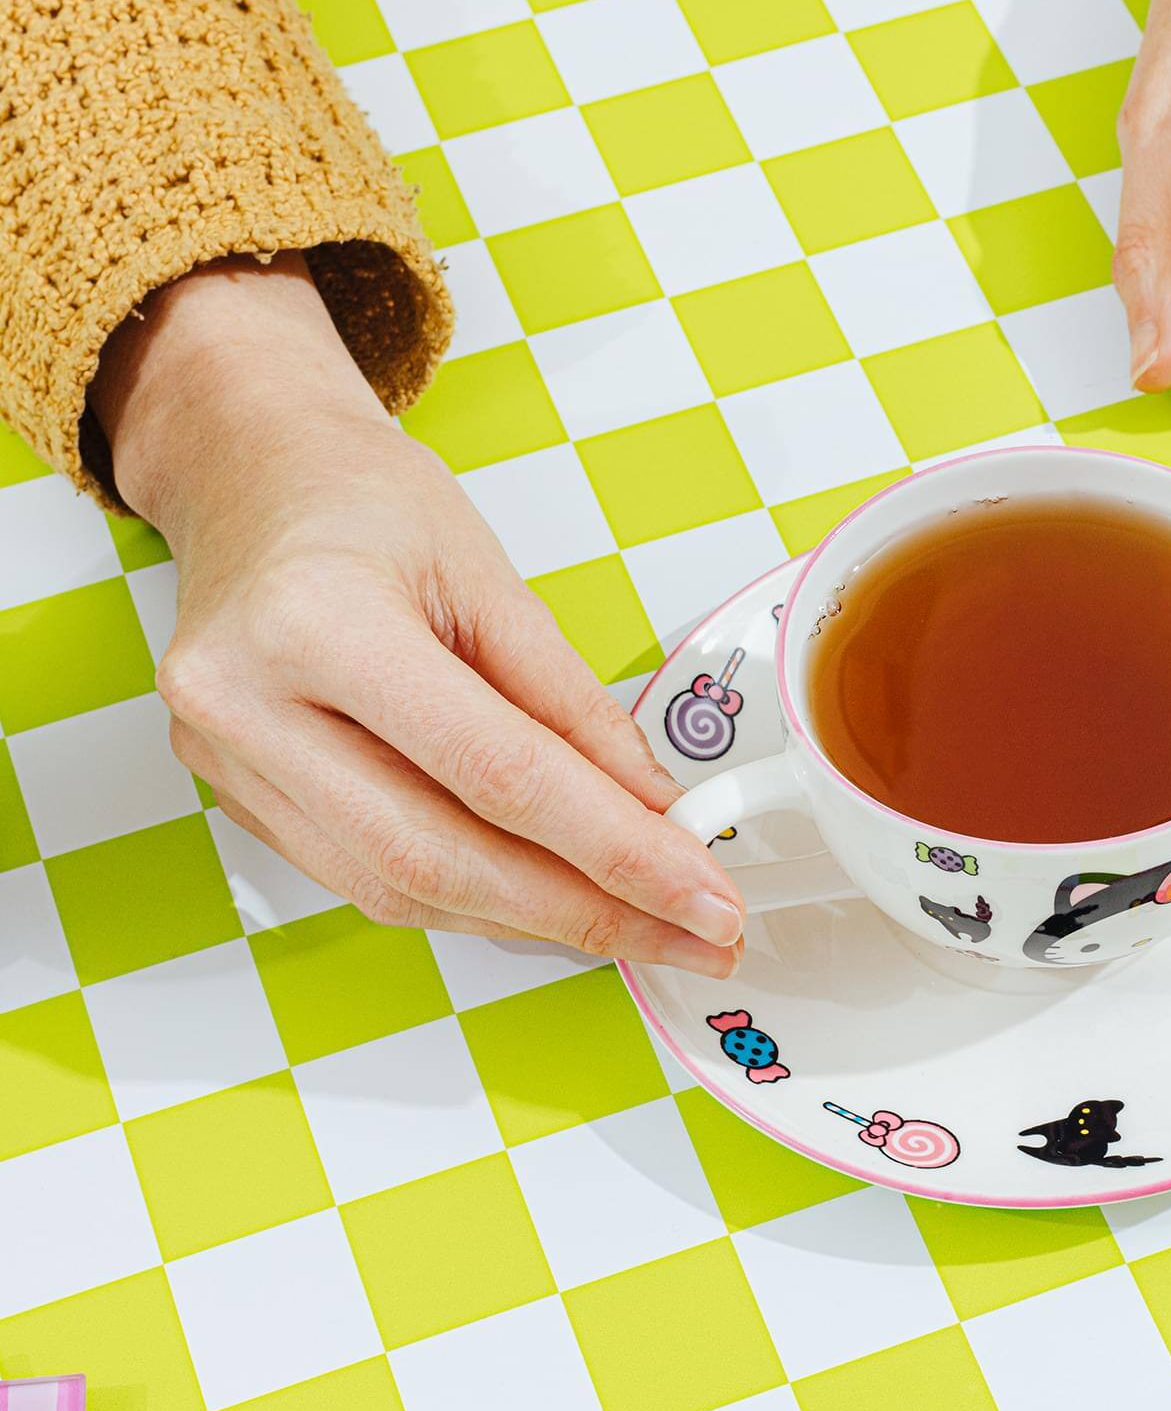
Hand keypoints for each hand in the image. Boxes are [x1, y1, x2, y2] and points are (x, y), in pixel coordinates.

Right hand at [94, 254, 743, 974]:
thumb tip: (654, 809)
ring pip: (401, 889)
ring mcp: (228, 763)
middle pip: (442, 858)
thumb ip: (572, 704)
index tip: (702, 895)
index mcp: (315, 625)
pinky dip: (471, 897)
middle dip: (584, 911)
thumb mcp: (489, 576)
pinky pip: (368, 878)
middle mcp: (246, 706)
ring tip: (637, 924)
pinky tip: (547, 897)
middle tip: (689, 932)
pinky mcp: (236, 798)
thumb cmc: (361, 503)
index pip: (497, 773)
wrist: (252, 479)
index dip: (615, 851)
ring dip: (533, 919)